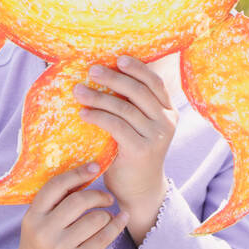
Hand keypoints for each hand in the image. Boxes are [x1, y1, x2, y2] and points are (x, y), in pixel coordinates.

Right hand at [9, 165, 129, 248]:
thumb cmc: (37, 247)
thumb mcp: (36, 223)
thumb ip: (54, 205)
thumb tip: (85, 176)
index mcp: (33, 216)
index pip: (56, 186)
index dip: (78, 173)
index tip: (95, 167)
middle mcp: (45, 231)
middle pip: (79, 201)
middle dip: (98, 195)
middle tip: (107, 197)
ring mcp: (60, 248)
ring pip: (95, 219)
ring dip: (106, 214)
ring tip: (107, 216)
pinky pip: (103, 238)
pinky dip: (116, 226)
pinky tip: (121, 220)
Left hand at [73, 56, 176, 243]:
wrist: (138, 190)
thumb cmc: (132, 152)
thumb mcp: (139, 125)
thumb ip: (132, 104)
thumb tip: (106, 73)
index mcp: (169, 111)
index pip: (155, 83)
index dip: (137, 68)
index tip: (117, 58)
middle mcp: (167, 122)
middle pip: (139, 91)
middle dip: (113, 78)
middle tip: (91, 71)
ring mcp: (157, 136)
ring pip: (125, 107)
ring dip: (99, 97)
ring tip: (78, 91)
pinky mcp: (142, 150)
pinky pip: (116, 125)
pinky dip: (98, 116)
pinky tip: (83, 114)